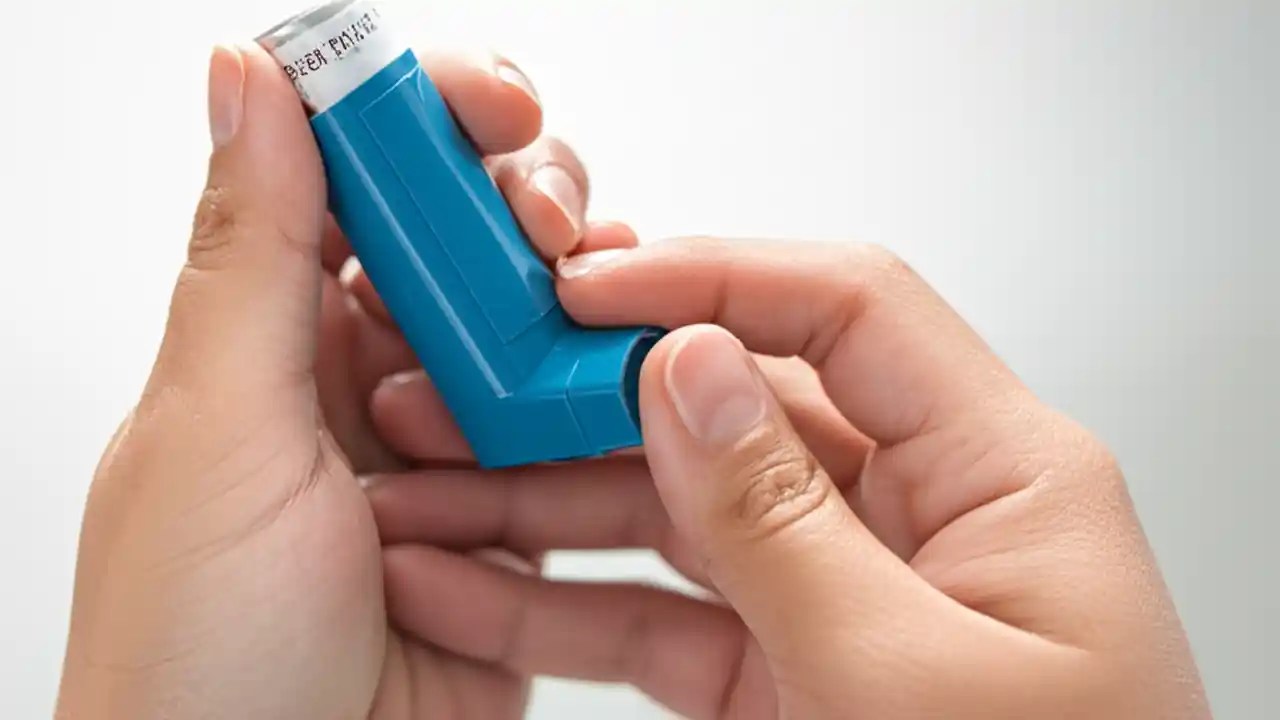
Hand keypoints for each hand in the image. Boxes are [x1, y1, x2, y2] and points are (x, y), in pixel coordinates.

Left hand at [55, 43, 612, 719]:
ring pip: (541, 341)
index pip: (358, 178)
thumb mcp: (216, 435)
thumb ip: (255, 254)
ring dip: (577, 329)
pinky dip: (611, 431)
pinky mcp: (517, 534)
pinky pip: (583, 452)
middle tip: (549, 236)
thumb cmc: (193, 659)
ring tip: (581, 352)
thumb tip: (251, 76)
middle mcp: (365, 387)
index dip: (431, 120)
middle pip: (471, 247)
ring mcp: (449, 461)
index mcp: (274, 341)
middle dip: (527, 217)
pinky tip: (625, 425)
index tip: (496, 109)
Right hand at [367, 239, 1210, 718]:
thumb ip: (782, 521)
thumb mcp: (903, 679)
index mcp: (1001, 477)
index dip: (708, 278)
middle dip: (586, 403)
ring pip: (679, 513)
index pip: (846, 311)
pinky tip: (474, 593)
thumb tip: (687, 372)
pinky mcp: (796, 673)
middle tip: (465, 397)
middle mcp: (925, 516)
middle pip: (737, 408)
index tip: (582, 291)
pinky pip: (668, 615)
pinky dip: (567, 607)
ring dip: (547, 508)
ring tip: (428, 502)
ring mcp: (849, 595)